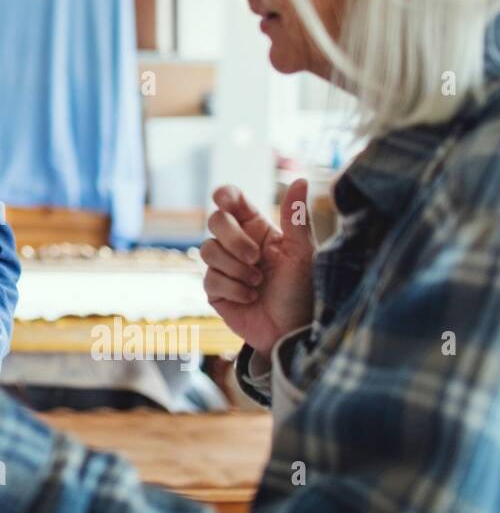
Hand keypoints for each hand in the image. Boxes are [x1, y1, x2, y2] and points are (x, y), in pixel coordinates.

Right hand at [200, 179, 313, 354]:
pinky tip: (250, 297)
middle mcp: (238, 245)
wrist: (293, 333)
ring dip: (236, 268)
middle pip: (215, 221)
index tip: (224, 200)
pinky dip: (234, 288)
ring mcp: (223, 267)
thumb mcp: (303, 254)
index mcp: (258, 230)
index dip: (224, 196)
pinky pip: (211, 278)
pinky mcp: (215, 290)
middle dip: (233, 239)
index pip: (233, 202)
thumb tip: (299, 179)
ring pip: (208, 249)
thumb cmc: (304, 293)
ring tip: (258, 283)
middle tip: (255, 258)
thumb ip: (296, 217)